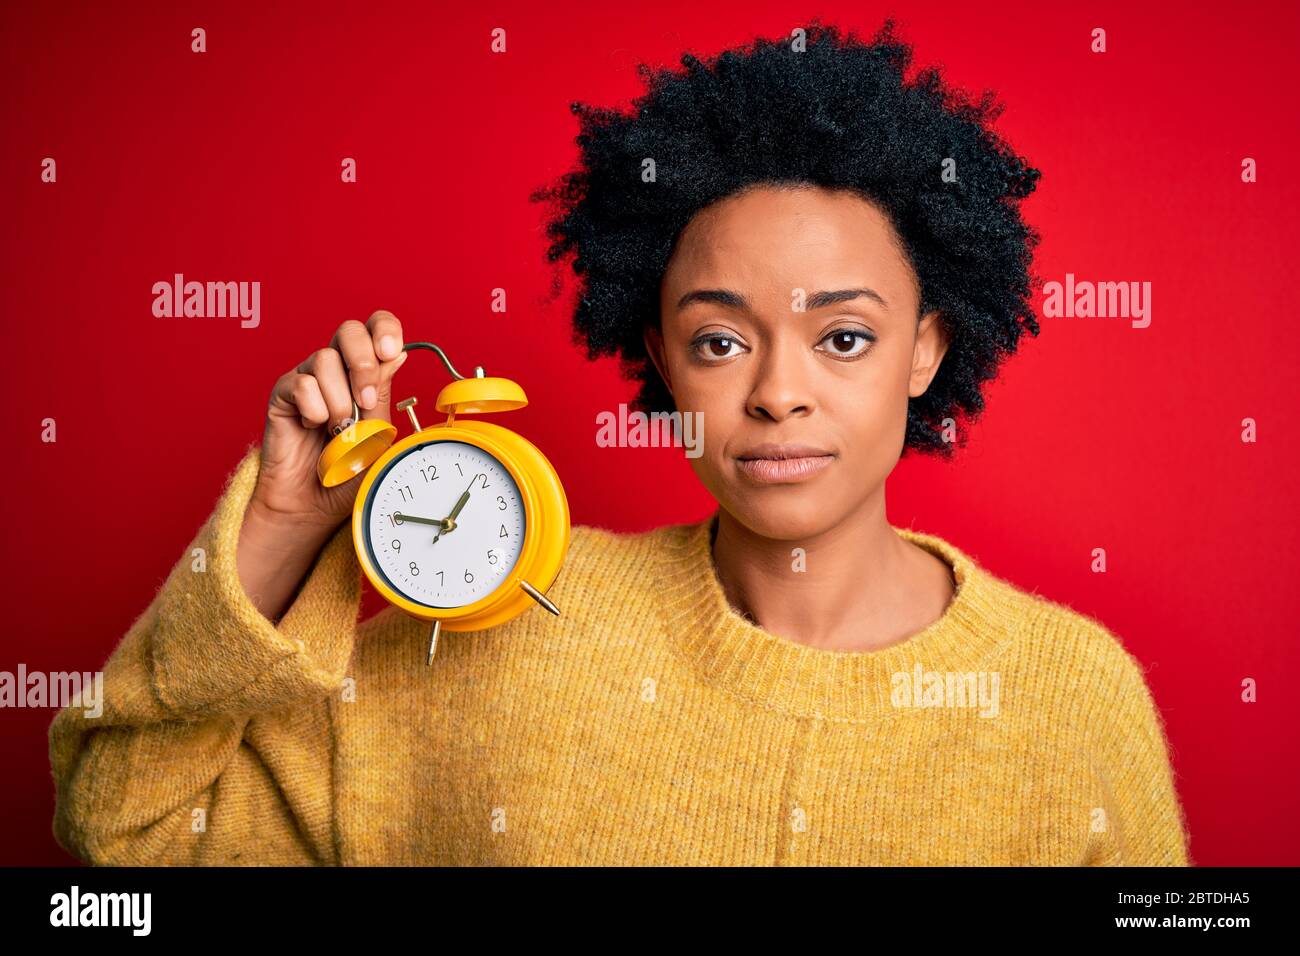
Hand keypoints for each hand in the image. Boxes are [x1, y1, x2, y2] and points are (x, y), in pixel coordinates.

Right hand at [251, 311, 407, 533]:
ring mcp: (309, 379)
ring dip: (339, 402)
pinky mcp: (284, 394)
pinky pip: (302, 385)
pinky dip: (314, 411)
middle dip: (363, 363)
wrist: (315, 504)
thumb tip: (398, 354)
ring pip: (326, 359)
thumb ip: (383, 393)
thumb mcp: (377, 433)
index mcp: (366, 373)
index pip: (376, 328)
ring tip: (338, 431)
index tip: (391, 351)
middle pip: (349, 330)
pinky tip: (312, 428)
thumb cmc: (348, 472)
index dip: (385, 329)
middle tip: (365, 402)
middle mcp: (337, 370)